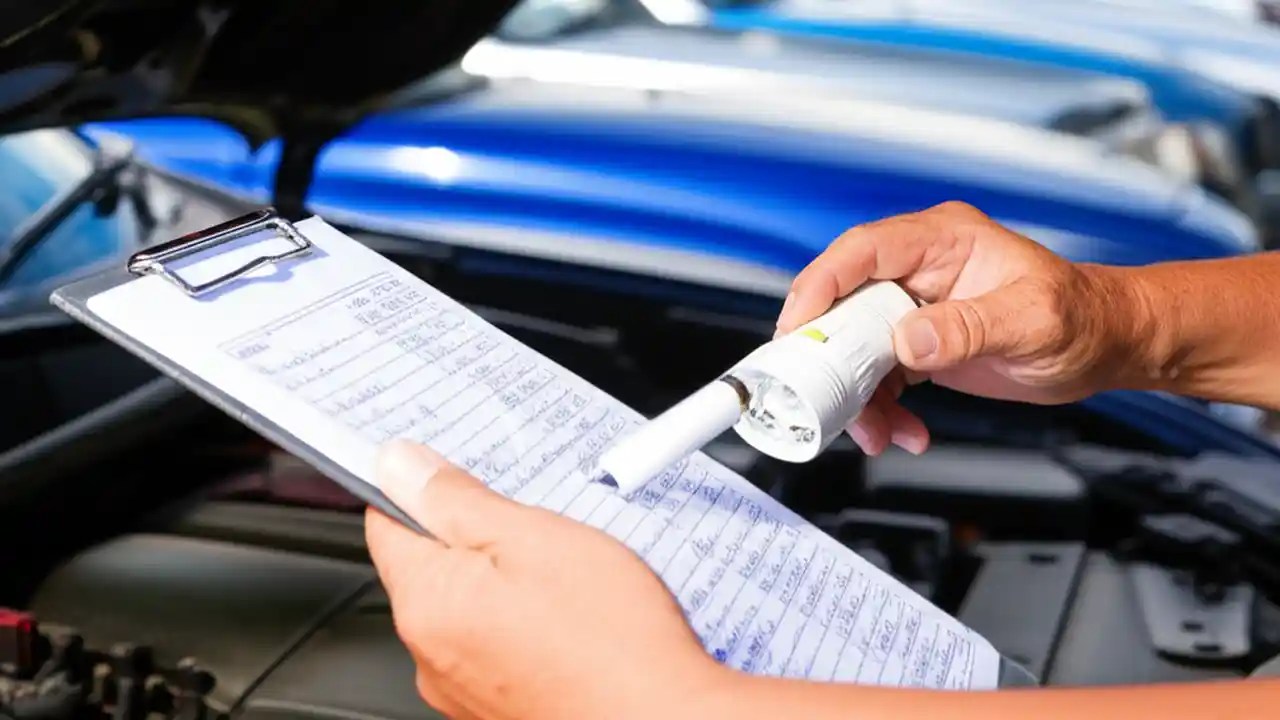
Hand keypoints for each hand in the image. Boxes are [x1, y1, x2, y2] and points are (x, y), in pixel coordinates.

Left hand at [364, 440, 731, 719]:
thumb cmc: (612, 642)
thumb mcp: (534, 537)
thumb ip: (457, 501)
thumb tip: (399, 465)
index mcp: (427, 604)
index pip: (386, 523)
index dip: (420, 487)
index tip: (459, 474)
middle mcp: (431, 656)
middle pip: (430, 567)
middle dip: (476, 537)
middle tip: (536, 526)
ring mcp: (462, 691)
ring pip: (468, 608)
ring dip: (504, 583)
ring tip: (567, 579)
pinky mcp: (497, 710)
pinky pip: (493, 648)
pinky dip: (523, 626)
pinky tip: (571, 621)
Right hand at [776, 201, 1136, 455]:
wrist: (1105, 344)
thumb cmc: (1082, 316)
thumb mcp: (1032, 321)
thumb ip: (968, 328)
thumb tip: (907, 340)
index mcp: (942, 240)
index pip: (861, 251)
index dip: (820, 286)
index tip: (798, 329)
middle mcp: (919, 269)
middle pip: (844, 304)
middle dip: (830, 357)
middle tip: (821, 397)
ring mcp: (913, 307)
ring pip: (853, 348)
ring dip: (856, 395)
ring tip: (877, 432)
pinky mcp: (915, 343)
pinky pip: (876, 375)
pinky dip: (881, 409)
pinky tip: (903, 431)